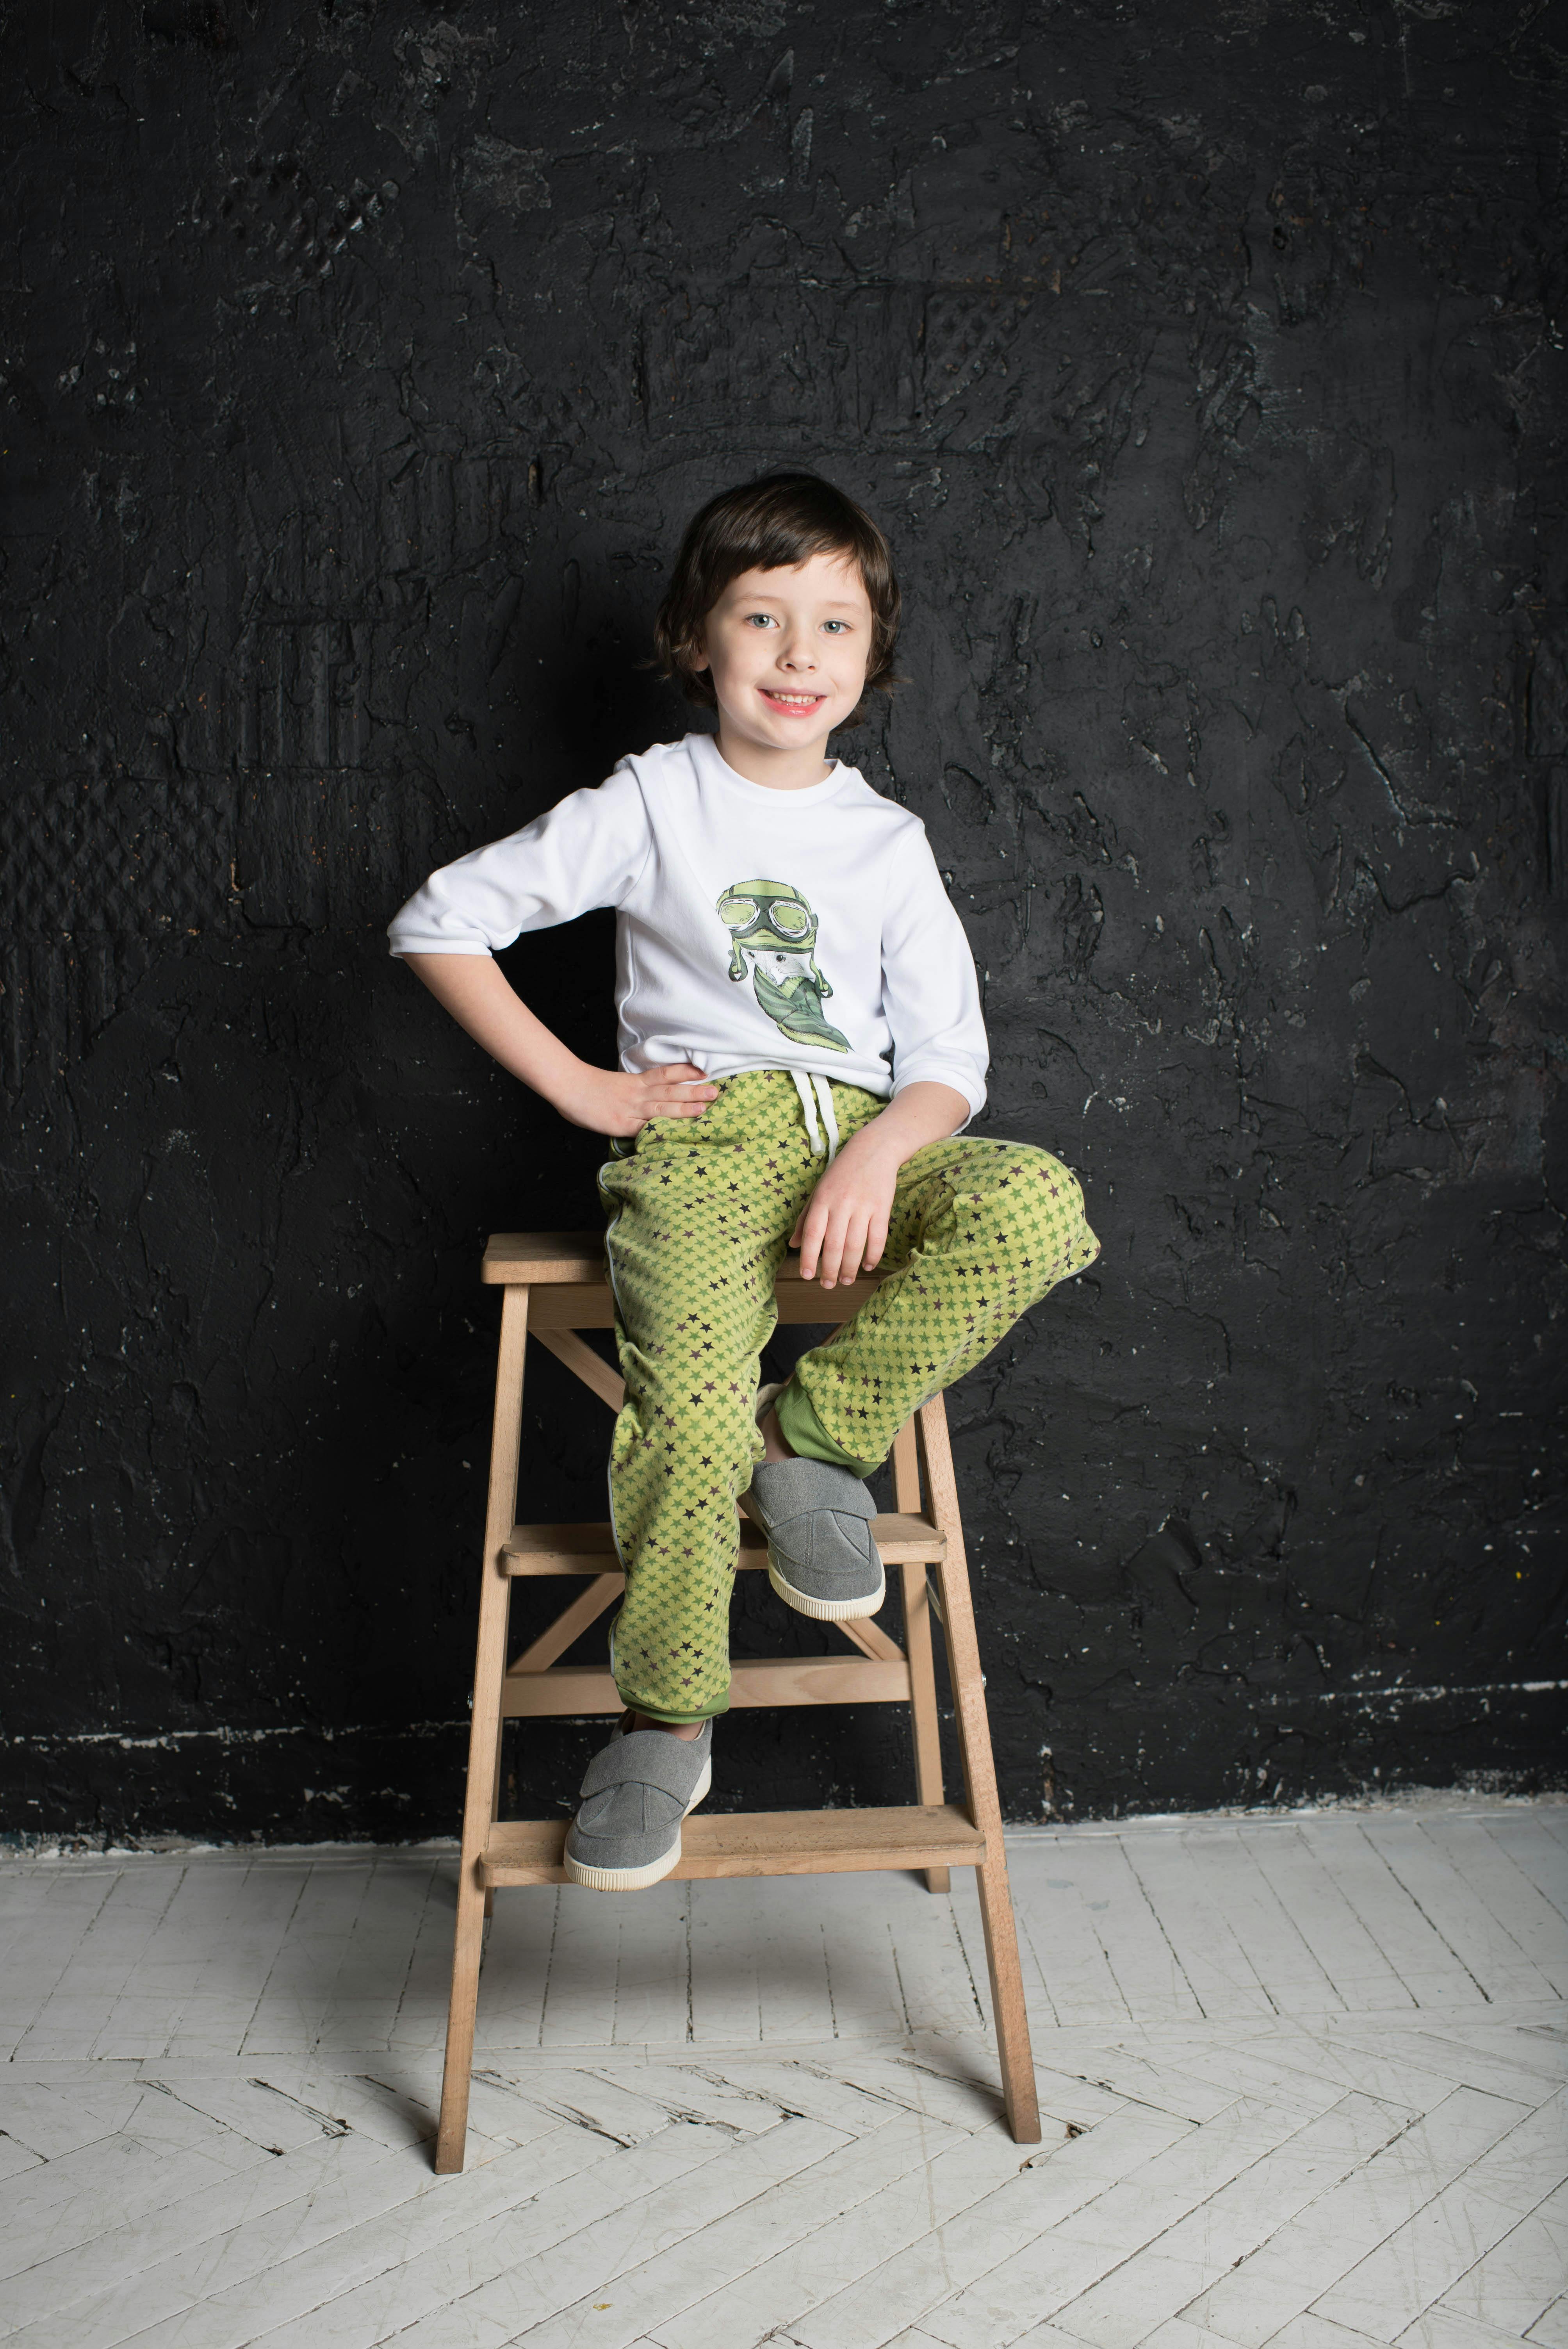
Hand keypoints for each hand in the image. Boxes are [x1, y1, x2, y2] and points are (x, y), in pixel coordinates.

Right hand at [555, 1060, 716, 1137]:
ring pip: (661, 1108)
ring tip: (704, 1107)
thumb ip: (635, 1090)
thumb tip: (651, 1095)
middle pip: (670, 1091)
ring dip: (684, 1108)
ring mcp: (630, 1109)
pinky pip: (644, 1129)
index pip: (664, 1074)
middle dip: (693, 1091)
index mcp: (636, 1082)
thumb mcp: (617, 1084)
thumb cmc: (589, 1086)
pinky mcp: (622, 1124)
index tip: (703, 1071)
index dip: (685, 1072)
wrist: (568, 1087)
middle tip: (715, 1091)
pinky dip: (660, 1130)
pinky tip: (675, 1132)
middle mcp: (637, 1094)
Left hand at [790, 1128, 899, 1285]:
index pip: (811, 1233)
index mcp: (822, 1199)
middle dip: (829, 1269)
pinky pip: (878, 1237)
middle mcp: (841, 1203)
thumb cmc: (842, 1172)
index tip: (806, 1276)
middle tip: (828, 1285)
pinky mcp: (882, 1207)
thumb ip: (805, 1218)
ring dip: (850, 1267)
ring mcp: (863, 1205)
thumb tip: (792, 1244)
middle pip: (833, 1244)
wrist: (874, 1149)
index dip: (807, 1257)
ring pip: (855, 1244)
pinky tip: (868, 1266)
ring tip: (846, 1280)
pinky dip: (873, 1255)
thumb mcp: (819, 1190)